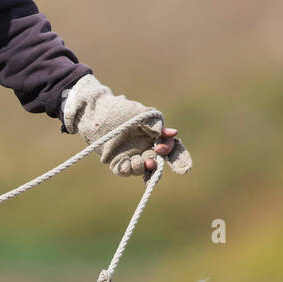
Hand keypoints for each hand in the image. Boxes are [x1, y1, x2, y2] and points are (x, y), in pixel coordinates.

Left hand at [62, 76, 191, 177]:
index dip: (179, 159)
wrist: (98, 112)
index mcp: (155, 137)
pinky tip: (128, 163)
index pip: (171, 150)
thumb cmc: (122, 110)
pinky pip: (124, 171)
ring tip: (139, 160)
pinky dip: (127, 169)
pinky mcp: (117, 162)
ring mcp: (131, 156)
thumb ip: (157, 124)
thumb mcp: (142, 114)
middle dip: (158, 165)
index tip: (184, 169)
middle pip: (158, 163)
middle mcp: (145, 149)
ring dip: (142, 167)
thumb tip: (173, 134)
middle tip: (153, 158)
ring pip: (141, 169)